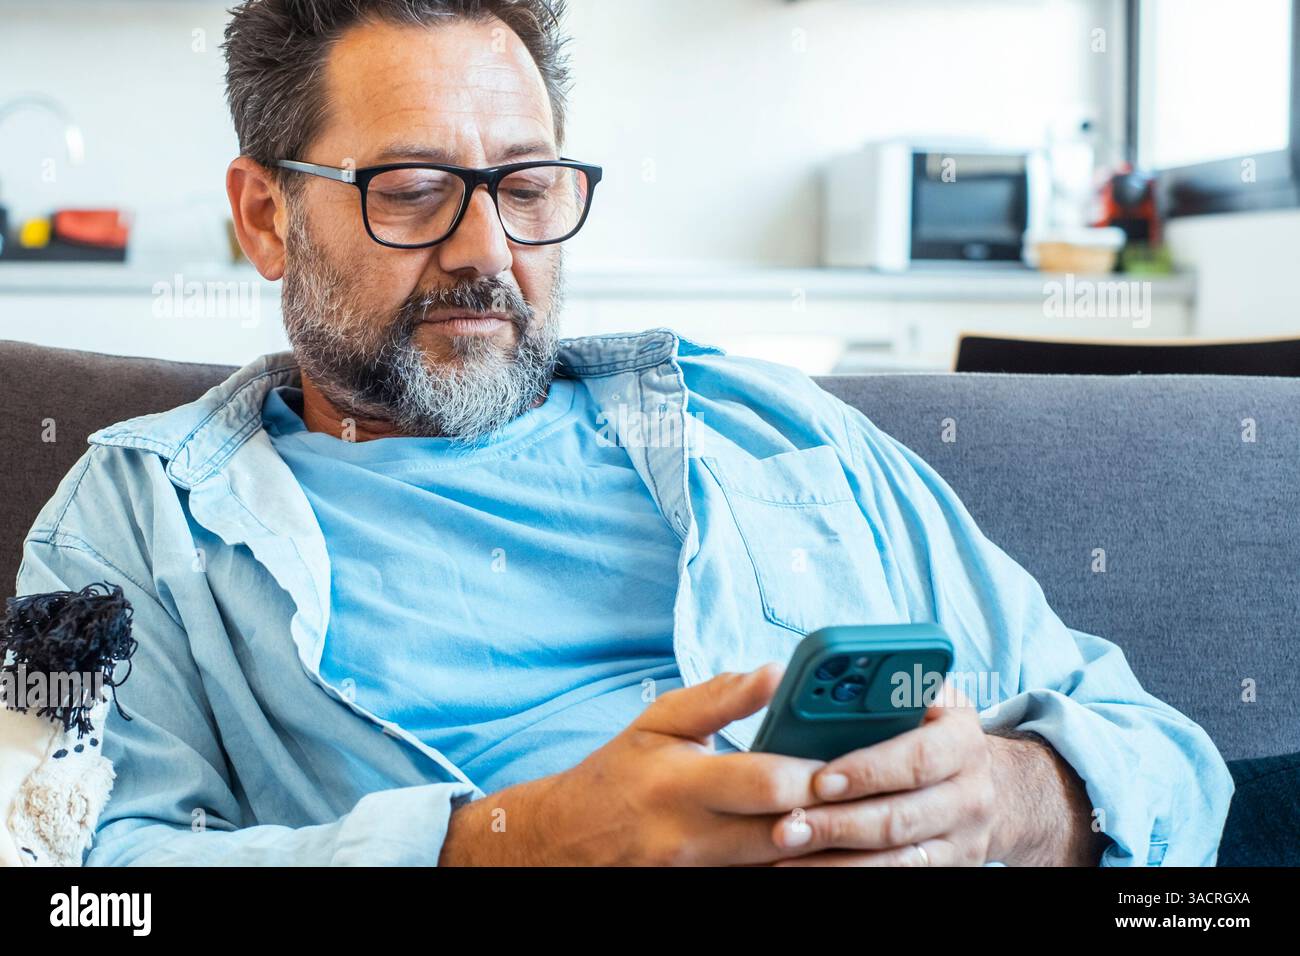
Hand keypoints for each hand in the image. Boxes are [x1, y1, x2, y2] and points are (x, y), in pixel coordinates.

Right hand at [439, 664, 827, 865]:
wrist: (567, 841)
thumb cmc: (619, 773)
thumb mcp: (659, 722)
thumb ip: (721, 696)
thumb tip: (777, 671)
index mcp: (679, 785)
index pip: (764, 783)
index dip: (815, 772)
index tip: (853, 753)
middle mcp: (691, 838)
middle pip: (783, 831)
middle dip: (831, 808)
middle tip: (866, 784)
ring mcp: (700, 874)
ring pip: (779, 864)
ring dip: (820, 839)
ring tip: (854, 811)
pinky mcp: (708, 889)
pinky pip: (763, 879)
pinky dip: (793, 861)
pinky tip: (817, 839)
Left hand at [768, 682, 1000, 866]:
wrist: (988, 786)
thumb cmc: (932, 731)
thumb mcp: (922, 700)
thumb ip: (881, 693)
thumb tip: (814, 684)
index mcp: (961, 740)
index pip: (915, 758)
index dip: (866, 771)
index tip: (818, 781)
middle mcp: (970, 793)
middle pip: (899, 817)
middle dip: (837, 824)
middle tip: (786, 826)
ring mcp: (963, 838)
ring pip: (896, 858)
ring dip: (835, 860)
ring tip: (788, 850)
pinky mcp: (950, 867)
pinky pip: (898, 875)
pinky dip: (851, 873)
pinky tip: (810, 868)